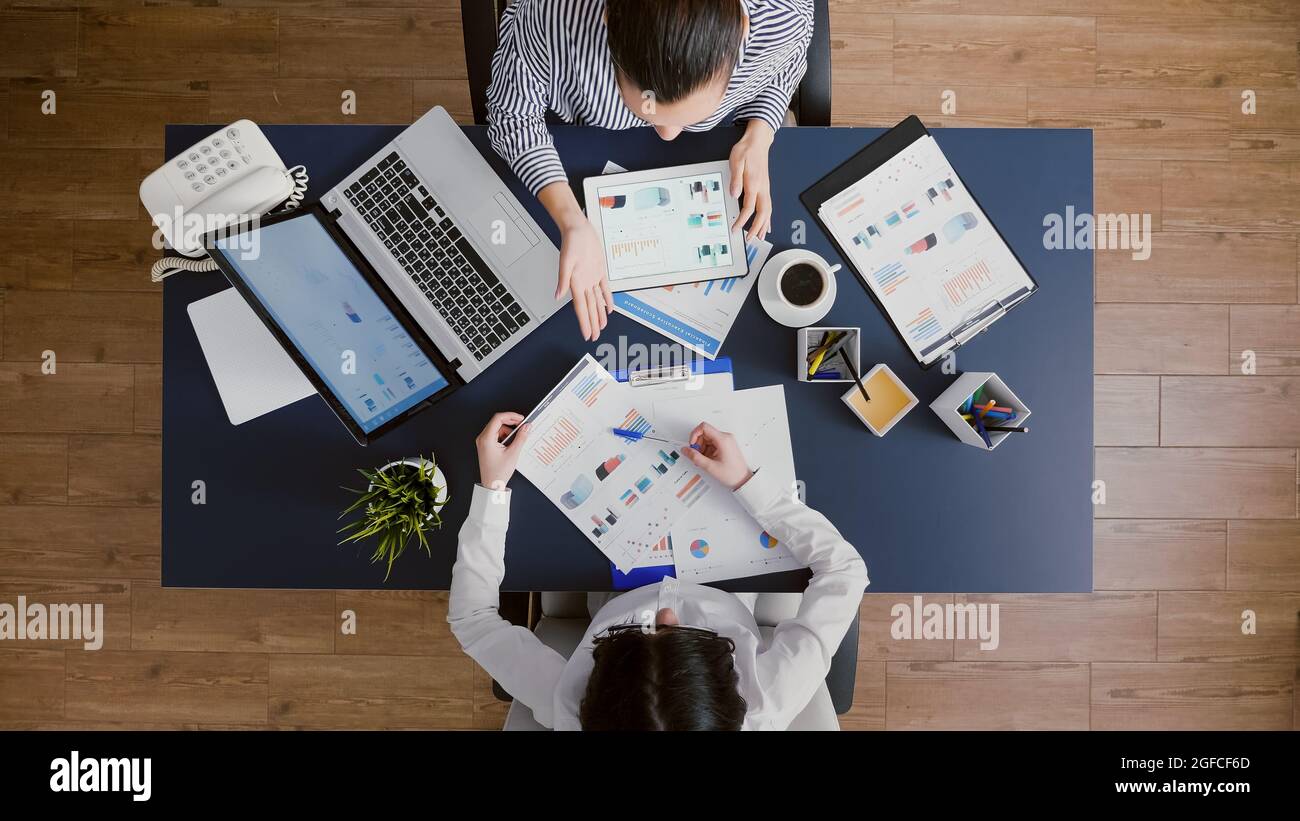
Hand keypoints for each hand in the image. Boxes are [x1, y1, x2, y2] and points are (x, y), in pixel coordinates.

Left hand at [476, 412, 530, 488]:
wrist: (492, 485)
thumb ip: (521, 438)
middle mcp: (482, 438)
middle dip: (511, 423)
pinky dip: (505, 436)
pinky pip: (496, 435)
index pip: (498, 419)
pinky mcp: (486, 445)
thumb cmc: (499, 472)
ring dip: (508, 431)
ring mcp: (483, 442)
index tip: (521, 418)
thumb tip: (526, 427)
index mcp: (486, 439)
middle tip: (522, 426)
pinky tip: (511, 444)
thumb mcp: (513, 453)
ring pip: (497, 428)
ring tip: (516, 440)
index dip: (511, 416)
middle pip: (497, 422)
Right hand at [556, 215, 613, 341]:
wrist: (578, 228)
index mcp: (576, 282)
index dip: (584, 322)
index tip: (587, 334)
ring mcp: (591, 278)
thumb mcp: (567, 260)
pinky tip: (608, 308)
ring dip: (598, 314)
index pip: (581, 308)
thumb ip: (563, 279)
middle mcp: (584, 283)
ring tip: (601, 327)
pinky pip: (603, 289)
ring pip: (596, 301)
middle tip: (594, 336)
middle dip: (592, 323)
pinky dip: (606, 299)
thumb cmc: (572, 241)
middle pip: (589, 308)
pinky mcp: (598, 271)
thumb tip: (558, 295)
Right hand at [683, 422, 752, 490]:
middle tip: (697, 455)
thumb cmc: (732, 474)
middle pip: (705, 433)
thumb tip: (685, 450)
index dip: (694, 434)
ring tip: (704, 460)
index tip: (692, 445)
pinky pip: (712, 444)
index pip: (704, 427)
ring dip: (702, 449)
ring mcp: (726, 441)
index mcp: (723, 439)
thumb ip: (695, 457)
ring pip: (707, 439)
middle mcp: (725, 437)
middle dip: (698, 444)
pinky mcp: (725, 445)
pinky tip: (708, 460)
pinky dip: (707, 451)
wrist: (743, 480)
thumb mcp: (710, 467)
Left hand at [729, 120, 774, 242]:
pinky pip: (769, 206)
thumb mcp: (736, 161)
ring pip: (768, 211)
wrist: (758, 141)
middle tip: (751, 239)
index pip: (749, 208)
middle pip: (763, 213)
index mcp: (754, 183)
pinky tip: (768, 224)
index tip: (736, 229)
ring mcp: (765, 188)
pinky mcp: (765, 187)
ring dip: (765, 225)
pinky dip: (768, 217)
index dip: (742, 221)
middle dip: (757, 228)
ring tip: (761, 237)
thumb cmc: (746, 150)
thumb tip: (734, 194)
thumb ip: (736, 179)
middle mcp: (762, 188)